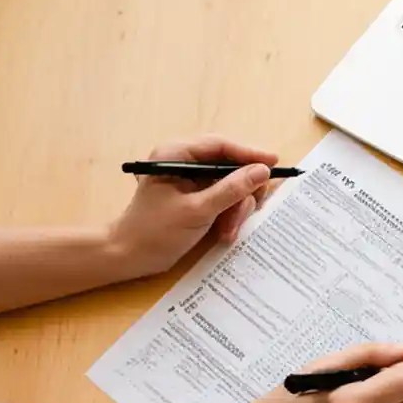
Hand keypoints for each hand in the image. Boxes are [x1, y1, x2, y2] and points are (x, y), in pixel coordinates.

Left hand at [108, 136, 276, 277]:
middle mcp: (185, 163)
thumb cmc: (155, 232)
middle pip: (230, 166)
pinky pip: (225, 199)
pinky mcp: (197, 197)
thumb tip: (263, 171)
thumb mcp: (197, 211)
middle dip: (242, 192)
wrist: (129, 257)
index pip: (221, 146)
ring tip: (228, 231)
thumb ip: (231, 190)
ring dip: (235, 210)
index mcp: (176, 155)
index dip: (250, 154)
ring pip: (231, 186)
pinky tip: (224, 233)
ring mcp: (192, 181)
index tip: (274, 163)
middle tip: (253, 208)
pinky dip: (229, 216)